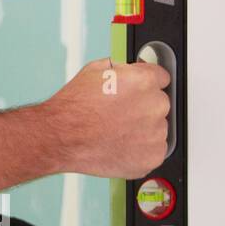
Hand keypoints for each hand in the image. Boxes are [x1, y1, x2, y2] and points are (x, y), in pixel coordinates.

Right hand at [44, 58, 171, 179]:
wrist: (62, 137)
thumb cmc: (74, 107)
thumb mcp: (95, 70)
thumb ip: (124, 69)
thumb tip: (134, 71)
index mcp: (144, 81)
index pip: (162, 78)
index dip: (146, 84)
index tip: (138, 92)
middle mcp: (155, 105)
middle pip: (159, 103)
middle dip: (143, 107)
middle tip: (119, 113)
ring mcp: (155, 133)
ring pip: (156, 128)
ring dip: (142, 129)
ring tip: (115, 131)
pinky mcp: (152, 156)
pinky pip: (154, 149)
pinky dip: (140, 149)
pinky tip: (119, 144)